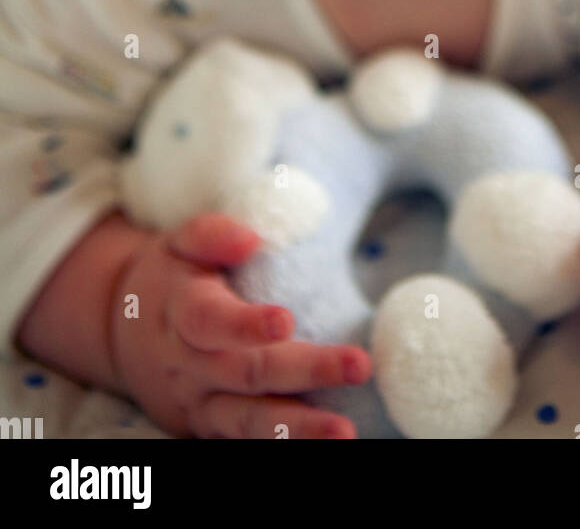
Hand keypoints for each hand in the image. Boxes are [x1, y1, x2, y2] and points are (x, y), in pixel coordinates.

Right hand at [107, 212, 371, 437]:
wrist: (122, 332)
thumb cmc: (170, 277)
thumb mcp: (179, 243)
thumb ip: (212, 234)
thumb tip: (251, 239)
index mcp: (179, 311)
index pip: (208, 321)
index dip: (244, 324)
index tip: (286, 319)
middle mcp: (187, 364)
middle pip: (246, 373)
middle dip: (305, 371)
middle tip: (358, 365)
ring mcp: (197, 402)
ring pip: (247, 421)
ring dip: (298, 429)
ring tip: (343, 432)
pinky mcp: (208, 426)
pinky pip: (245, 439)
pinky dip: (283, 444)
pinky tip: (322, 442)